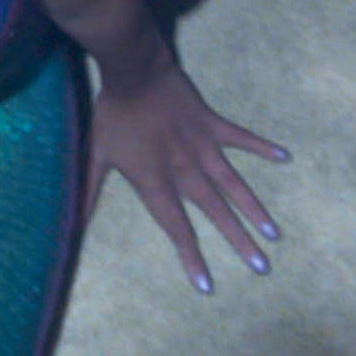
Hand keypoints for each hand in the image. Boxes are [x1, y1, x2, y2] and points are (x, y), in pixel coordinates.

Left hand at [85, 68, 286, 294]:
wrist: (133, 70)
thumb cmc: (112, 115)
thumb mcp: (95, 155)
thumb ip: (86, 193)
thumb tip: (69, 224)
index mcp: (156, 181)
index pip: (176, 227)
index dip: (191, 257)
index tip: (207, 285)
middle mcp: (185, 169)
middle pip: (216, 212)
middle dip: (239, 241)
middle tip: (262, 267)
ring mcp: (203, 146)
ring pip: (234, 184)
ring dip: (255, 209)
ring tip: (275, 233)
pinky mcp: (214, 124)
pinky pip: (242, 138)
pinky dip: (262, 147)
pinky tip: (285, 157)